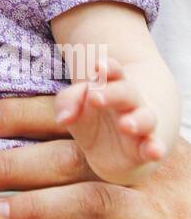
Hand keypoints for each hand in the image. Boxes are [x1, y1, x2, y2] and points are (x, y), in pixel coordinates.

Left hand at [0, 95, 190, 218]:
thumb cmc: (163, 204)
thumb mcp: (132, 166)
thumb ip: (85, 147)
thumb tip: (10, 135)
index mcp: (128, 141)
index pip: (71, 119)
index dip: (25, 115)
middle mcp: (141, 169)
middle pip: (73, 158)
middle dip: (16, 164)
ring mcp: (159, 210)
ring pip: (97, 201)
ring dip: (44, 207)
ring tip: (0, 216)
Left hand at [56, 56, 164, 183]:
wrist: (117, 148)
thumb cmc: (95, 117)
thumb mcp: (77, 106)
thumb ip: (67, 103)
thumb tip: (62, 119)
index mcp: (113, 85)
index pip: (114, 71)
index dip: (108, 68)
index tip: (99, 66)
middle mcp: (131, 102)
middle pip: (126, 92)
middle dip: (113, 93)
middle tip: (95, 97)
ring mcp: (142, 125)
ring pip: (146, 118)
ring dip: (137, 121)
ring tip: (126, 125)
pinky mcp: (146, 148)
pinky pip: (155, 147)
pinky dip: (156, 149)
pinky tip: (155, 152)